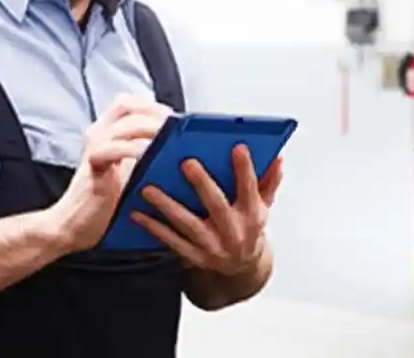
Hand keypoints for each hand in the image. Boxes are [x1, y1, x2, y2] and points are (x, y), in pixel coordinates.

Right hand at [43, 93, 171, 252]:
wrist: (73, 224)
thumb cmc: (105, 200)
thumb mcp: (129, 171)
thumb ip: (145, 154)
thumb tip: (178, 147)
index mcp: (106, 132)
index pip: (129, 102)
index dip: (153, 105)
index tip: (174, 117)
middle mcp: (98, 134)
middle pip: (126, 104)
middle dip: (154, 113)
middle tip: (175, 127)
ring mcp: (94, 147)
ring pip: (124, 125)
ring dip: (150, 129)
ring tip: (169, 139)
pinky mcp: (93, 165)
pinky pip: (113, 149)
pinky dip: (134, 149)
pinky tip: (149, 155)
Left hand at [132, 145, 283, 276]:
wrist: (241, 267)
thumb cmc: (248, 226)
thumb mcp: (263, 205)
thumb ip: (269, 181)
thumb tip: (277, 157)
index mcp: (252, 215)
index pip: (251, 188)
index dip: (245, 168)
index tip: (238, 146)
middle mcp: (234, 232)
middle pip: (217, 205)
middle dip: (202, 183)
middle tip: (186, 162)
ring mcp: (213, 247)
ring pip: (188, 224)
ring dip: (167, 206)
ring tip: (148, 188)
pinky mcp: (195, 257)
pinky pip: (171, 241)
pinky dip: (153, 227)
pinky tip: (137, 212)